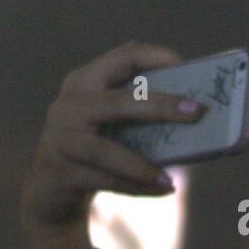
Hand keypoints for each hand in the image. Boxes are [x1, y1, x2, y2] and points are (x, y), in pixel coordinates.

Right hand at [20, 42, 200, 248]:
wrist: (51, 188)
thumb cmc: (95, 147)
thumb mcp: (111, 122)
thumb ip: (140, 112)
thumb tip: (197, 115)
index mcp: (85, 81)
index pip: (122, 57)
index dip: (155, 58)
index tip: (185, 66)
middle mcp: (69, 105)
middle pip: (116, 101)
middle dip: (160, 105)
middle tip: (196, 112)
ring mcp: (61, 139)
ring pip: (103, 150)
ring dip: (141, 166)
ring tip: (170, 180)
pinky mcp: (61, 172)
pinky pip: (104, 181)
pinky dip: (136, 187)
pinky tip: (162, 190)